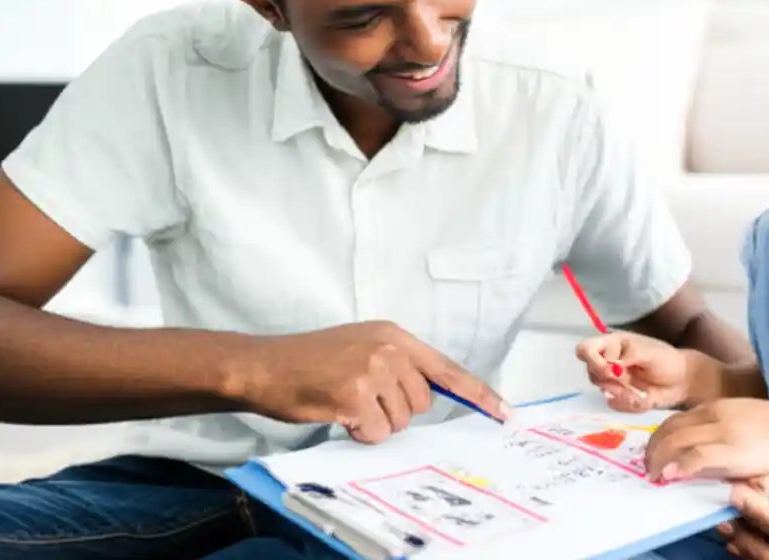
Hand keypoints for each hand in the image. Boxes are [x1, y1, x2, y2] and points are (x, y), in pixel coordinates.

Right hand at [235, 320, 508, 443]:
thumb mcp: (361, 347)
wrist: (264, 365)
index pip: (447, 368)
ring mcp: (373, 370)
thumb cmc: (309, 361)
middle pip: (423, 403)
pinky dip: (359, 433)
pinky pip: (376, 433)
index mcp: (394, 335)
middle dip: (396, 412)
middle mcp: (389, 349)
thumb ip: (397, 364)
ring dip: (375, 424)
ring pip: (400, 421)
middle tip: (362, 399)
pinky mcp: (355, 394)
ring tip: (346, 403)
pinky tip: (338, 414)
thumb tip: (427, 396)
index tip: (504, 412)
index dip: (478, 393)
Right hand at [575, 331, 688, 411]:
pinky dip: (628, 404)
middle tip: (628, 381)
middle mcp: (607, 362)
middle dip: (610, 381)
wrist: (683, 381)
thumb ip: (628, 356)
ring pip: (602, 390)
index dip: (592, 360)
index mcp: (612, 345)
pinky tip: (642, 399)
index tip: (610, 370)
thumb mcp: (649, 352)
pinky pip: (614, 404)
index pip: (585, 349)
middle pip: (591, 372)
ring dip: (621, 393)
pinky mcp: (620, 398)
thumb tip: (609, 367)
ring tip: (639, 393)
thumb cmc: (666, 359)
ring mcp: (613, 382)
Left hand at [645, 399, 768, 481]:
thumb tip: (701, 444)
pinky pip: (696, 455)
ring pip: (676, 440)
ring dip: (659, 459)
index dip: (657, 437)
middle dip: (652, 449)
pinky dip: (679, 465)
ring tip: (654, 475)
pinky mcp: (732, 450)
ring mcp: (721, 432)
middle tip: (647, 468)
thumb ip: (720, 426)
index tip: (652, 453)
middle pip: (669, 429)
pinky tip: (670, 475)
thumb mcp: (743, 418)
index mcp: (716, 407)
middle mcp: (714, 415)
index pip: (674, 419)